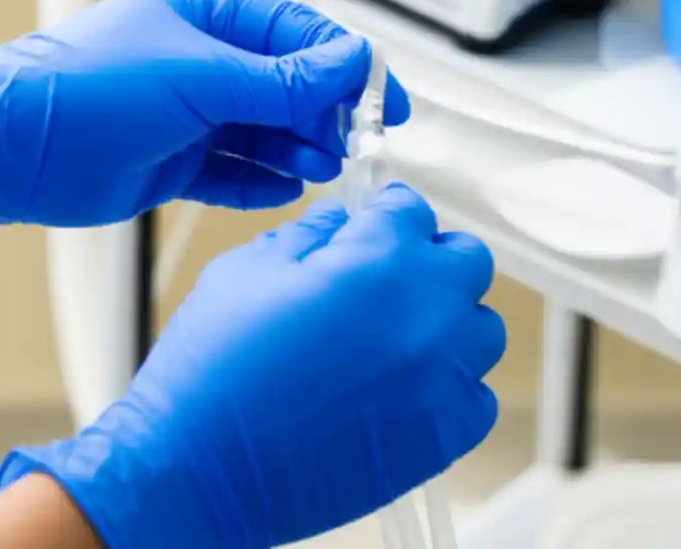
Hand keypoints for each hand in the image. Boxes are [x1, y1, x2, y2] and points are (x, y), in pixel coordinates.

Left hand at [0, 0, 408, 264]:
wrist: (7, 148)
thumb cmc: (83, 89)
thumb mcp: (199, 77)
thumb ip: (279, 80)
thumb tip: (345, 64)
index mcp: (207, 17)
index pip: (297, 35)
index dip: (345, 67)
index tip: (381, 97)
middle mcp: (203, 64)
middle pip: (289, 88)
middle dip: (323, 116)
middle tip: (351, 143)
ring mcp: (190, 115)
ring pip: (267, 133)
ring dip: (297, 150)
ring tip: (320, 167)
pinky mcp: (176, 164)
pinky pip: (235, 172)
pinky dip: (261, 182)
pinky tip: (283, 189)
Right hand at [0, 185, 504, 548]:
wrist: (198, 471)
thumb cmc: (211, 370)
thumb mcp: (246, 272)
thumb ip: (307, 236)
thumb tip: (341, 222)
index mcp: (377, 261)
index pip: (414, 210)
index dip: (388, 214)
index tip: (376, 226)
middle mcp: (425, 314)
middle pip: (467, 261)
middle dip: (430, 260)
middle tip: (390, 279)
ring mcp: (441, 379)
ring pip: (482, 329)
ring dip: (449, 324)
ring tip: (398, 340)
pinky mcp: (443, 437)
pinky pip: (476, 397)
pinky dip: (451, 389)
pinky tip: (404, 392)